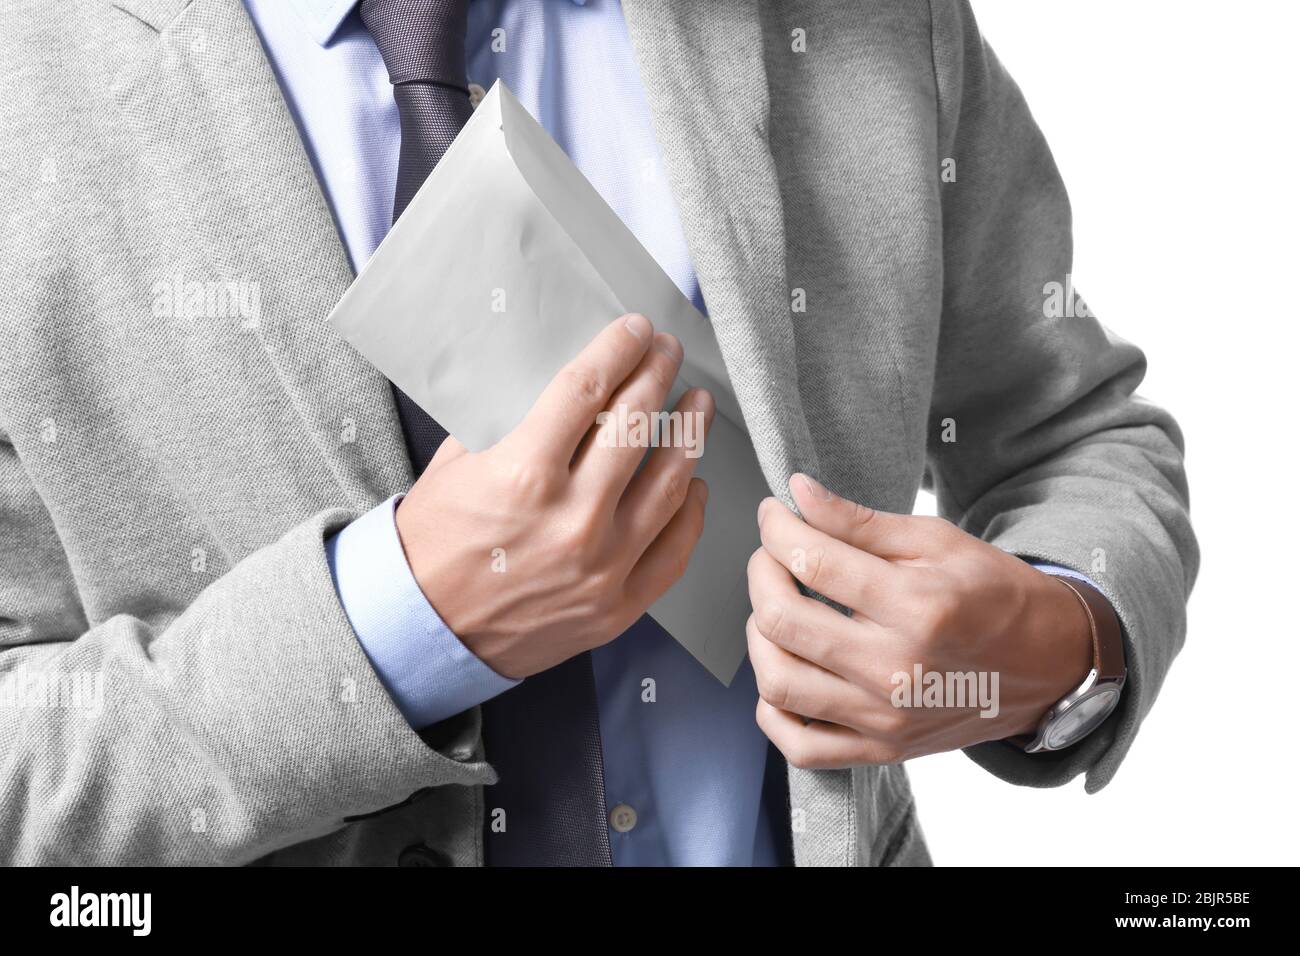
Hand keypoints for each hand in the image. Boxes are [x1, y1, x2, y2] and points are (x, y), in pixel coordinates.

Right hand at [395, 314, 713, 679]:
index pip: (588, 389)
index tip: (635, 329)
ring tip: (697, 408)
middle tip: (669, 353)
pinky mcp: (616, 606)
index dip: (618, 349)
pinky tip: (693, 483)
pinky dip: (689, 512)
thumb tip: (565, 384)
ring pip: (667, 485)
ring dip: (689, 437)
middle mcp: (571, 518)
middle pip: (635, 426)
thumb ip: (511, 423)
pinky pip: (673, 551)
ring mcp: (601, 567)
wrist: (423, 631)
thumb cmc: (433, 542)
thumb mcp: (457, 465)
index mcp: (524, 474)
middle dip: (657, 376)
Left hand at [746, 473, 1092, 767]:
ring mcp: (887, 718)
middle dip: (760, 573)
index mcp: (917, 606)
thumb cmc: (995, 595)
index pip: (812, 561)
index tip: (772, 513)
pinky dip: (772, 711)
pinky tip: (784, 671)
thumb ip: (860, 520)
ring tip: (774, 607)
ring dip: (759, 635)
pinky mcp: (883, 750)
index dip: (776, 528)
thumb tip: (798, 493)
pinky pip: (800, 746)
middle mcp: (897, 669)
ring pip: (778, 682)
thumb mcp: (937, 540)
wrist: (1050, 665)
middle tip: (771, 555)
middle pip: (783, 621)